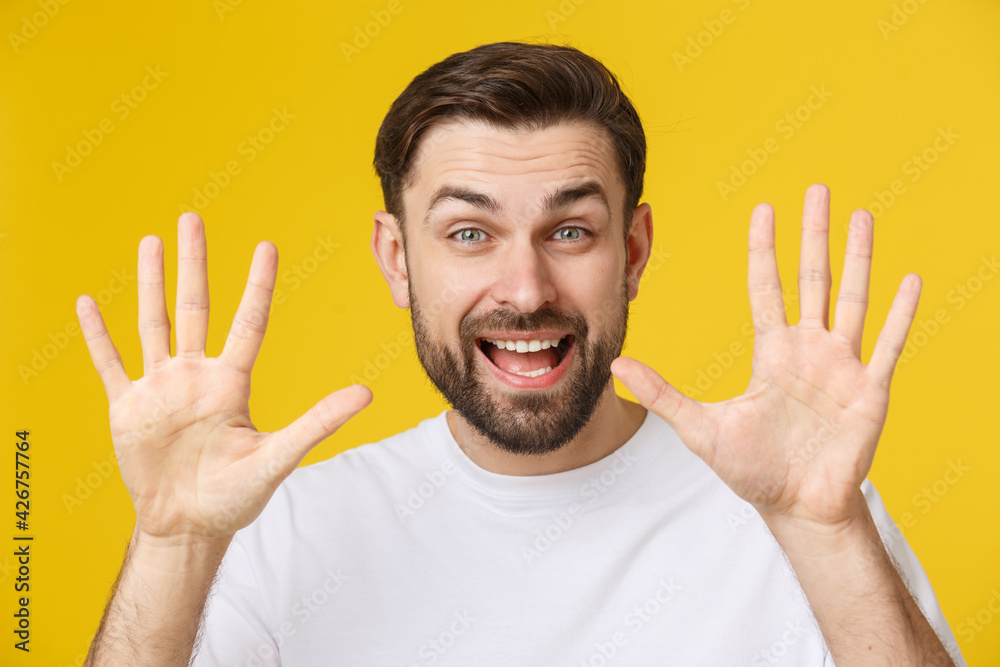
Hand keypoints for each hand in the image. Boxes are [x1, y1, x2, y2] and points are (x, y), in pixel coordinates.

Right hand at [76, 213, 370, 543]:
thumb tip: (368, 392)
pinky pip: (109, 364)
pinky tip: (88, 303)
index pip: (248, 323)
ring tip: (150, 241)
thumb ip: (319, 422)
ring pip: (152, 323)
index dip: (257, 285)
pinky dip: (98, 335)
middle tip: (192, 218)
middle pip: (194, 308)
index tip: (267, 247)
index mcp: (231, 384)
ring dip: (149, 283)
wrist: (188, 526)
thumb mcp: (279, 457)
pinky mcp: (127, 408)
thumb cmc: (235, 496)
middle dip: (193, 264)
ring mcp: (159, 389)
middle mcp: (195, 376)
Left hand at [612, 184, 919, 527]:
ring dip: (859, 257)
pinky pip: (890, 344)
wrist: (798, 507)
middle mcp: (809, 350)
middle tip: (817, 189)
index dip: (765, 249)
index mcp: (772, 353)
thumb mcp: (701, 428)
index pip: (767, 288)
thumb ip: (664, 393)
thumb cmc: (753, 469)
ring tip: (862, 215)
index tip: (764, 209)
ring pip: (853, 299)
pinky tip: (910, 278)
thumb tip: (619, 364)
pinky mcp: (871, 390)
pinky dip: (902, 313)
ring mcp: (842, 366)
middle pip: (813, 278)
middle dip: (814, 233)